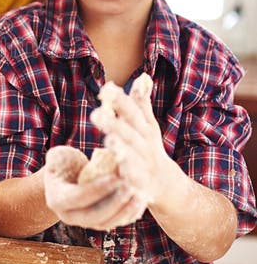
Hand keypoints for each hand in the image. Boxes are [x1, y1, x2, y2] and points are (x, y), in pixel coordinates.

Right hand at [43, 145, 144, 229]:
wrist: (69, 178)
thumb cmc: (64, 163)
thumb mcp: (58, 156)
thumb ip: (58, 157)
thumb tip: (64, 159)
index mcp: (56, 199)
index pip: (78, 198)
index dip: (97, 189)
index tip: (115, 178)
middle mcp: (69, 216)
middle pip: (94, 216)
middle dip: (114, 204)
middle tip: (131, 189)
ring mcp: (85, 222)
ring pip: (107, 223)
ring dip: (125, 211)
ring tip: (140, 195)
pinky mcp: (100, 223)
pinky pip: (116, 222)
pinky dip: (130, 213)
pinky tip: (142, 200)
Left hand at [90, 77, 168, 209]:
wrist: (166, 185)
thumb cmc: (149, 149)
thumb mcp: (147, 126)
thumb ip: (141, 103)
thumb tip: (143, 76)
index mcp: (144, 130)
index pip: (133, 113)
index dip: (121, 101)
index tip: (106, 88)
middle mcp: (145, 146)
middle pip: (130, 134)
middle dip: (115, 123)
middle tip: (96, 114)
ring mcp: (145, 167)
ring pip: (133, 158)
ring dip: (123, 149)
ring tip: (110, 141)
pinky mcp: (142, 187)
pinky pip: (135, 182)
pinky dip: (129, 177)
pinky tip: (119, 170)